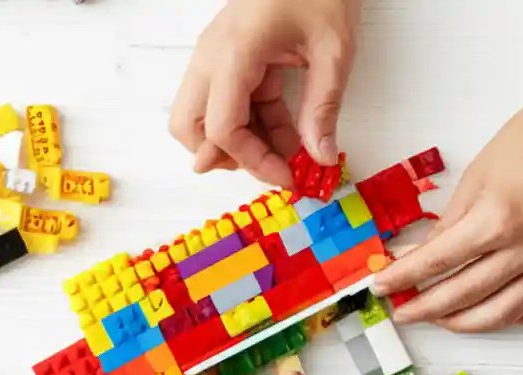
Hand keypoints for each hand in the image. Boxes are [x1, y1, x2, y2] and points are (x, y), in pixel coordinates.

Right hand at [170, 0, 360, 185]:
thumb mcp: (334, 50)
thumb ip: (323, 107)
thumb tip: (320, 155)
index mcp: (234, 52)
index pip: (221, 128)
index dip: (253, 162)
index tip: (287, 176)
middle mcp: (212, 56)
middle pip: (188, 128)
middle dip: (226, 157)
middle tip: (271, 165)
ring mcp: (214, 57)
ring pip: (200, 120)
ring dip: (237, 143)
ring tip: (284, 148)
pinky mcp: (226, 59)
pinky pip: (223, 105)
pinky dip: (248, 125)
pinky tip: (285, 131)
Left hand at [373, 97, 522, 330]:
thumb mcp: (476, 177)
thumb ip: (449, 224)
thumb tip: (423, 254)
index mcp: (495, 221)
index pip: (436, 261)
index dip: (402, 278)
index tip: (380, 287)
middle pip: (463, 295)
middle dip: (425, 308)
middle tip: (403, 311)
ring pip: (502, 314)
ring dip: (464, 323)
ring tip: (442, 319)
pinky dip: (515, 318)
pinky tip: (494, 313)